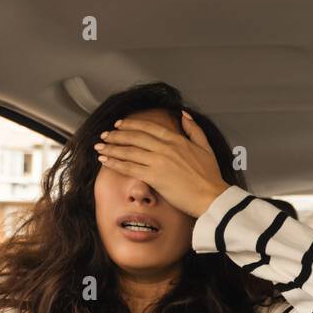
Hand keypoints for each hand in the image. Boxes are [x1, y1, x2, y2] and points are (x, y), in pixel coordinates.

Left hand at [95, 110, 228, 218]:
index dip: (132, 125)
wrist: (211, 197)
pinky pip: (130, 168)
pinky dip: (115, 162)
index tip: (120, 124)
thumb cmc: (210, 177)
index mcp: (177, 140)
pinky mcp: (154, 177)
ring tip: (100, 146)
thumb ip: (194, 129)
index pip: (149, 128)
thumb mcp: (206, 147)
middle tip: (105, 134)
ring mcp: (158, 162)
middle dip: (117, 135)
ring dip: (112, 148)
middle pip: (135, 137)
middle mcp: (165, 148)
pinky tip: (105, 160)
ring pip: (129, 151)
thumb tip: (184, 115)